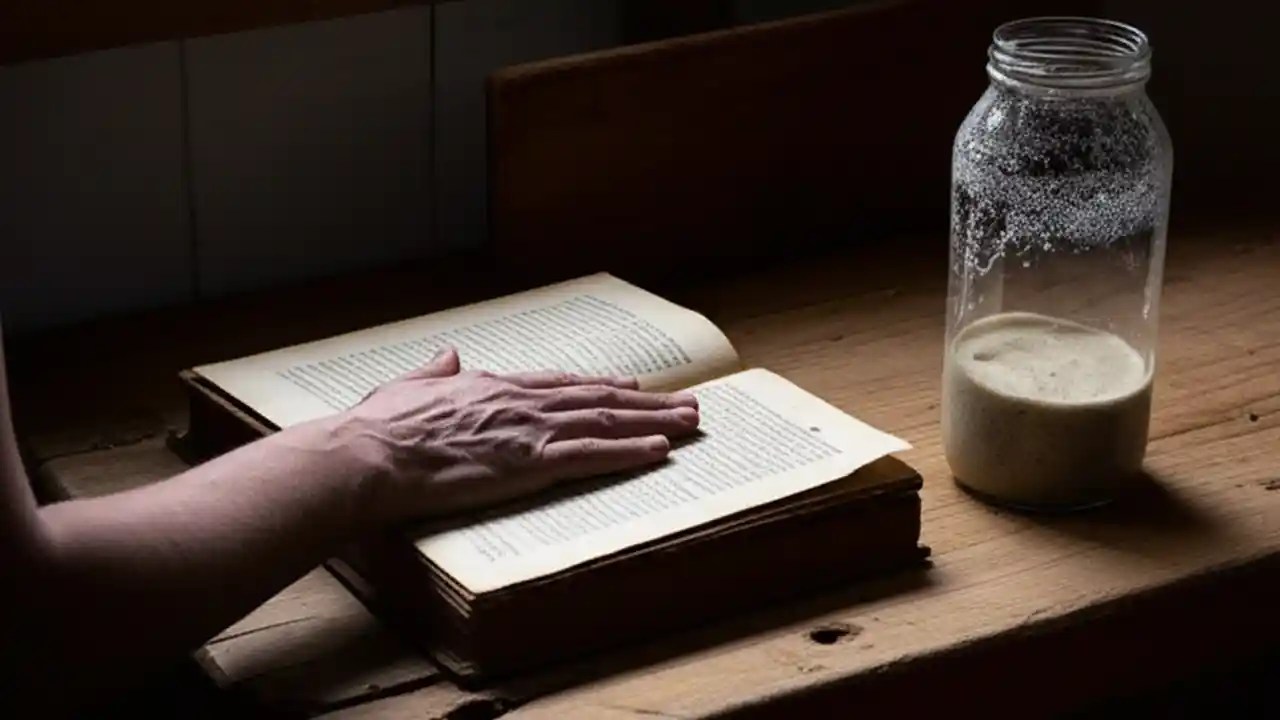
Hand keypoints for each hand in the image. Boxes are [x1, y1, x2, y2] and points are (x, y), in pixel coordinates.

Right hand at [342, 347, 699, 521]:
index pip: (561, 384)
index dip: (601, 385)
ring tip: (690, 423)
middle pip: (598, 399)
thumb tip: (447, 354)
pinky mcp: (530, 461)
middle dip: (647, 402)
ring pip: (606, 422)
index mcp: (494, 386)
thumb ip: (435, 371)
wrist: (370, 454)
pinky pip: (593, 455)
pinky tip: (659, 451)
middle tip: (685, 402)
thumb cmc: (381, 427)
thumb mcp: (408, 386)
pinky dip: (630, 451)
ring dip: (654, 423)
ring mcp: (529, 429)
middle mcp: (521, 401)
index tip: (632, 386)